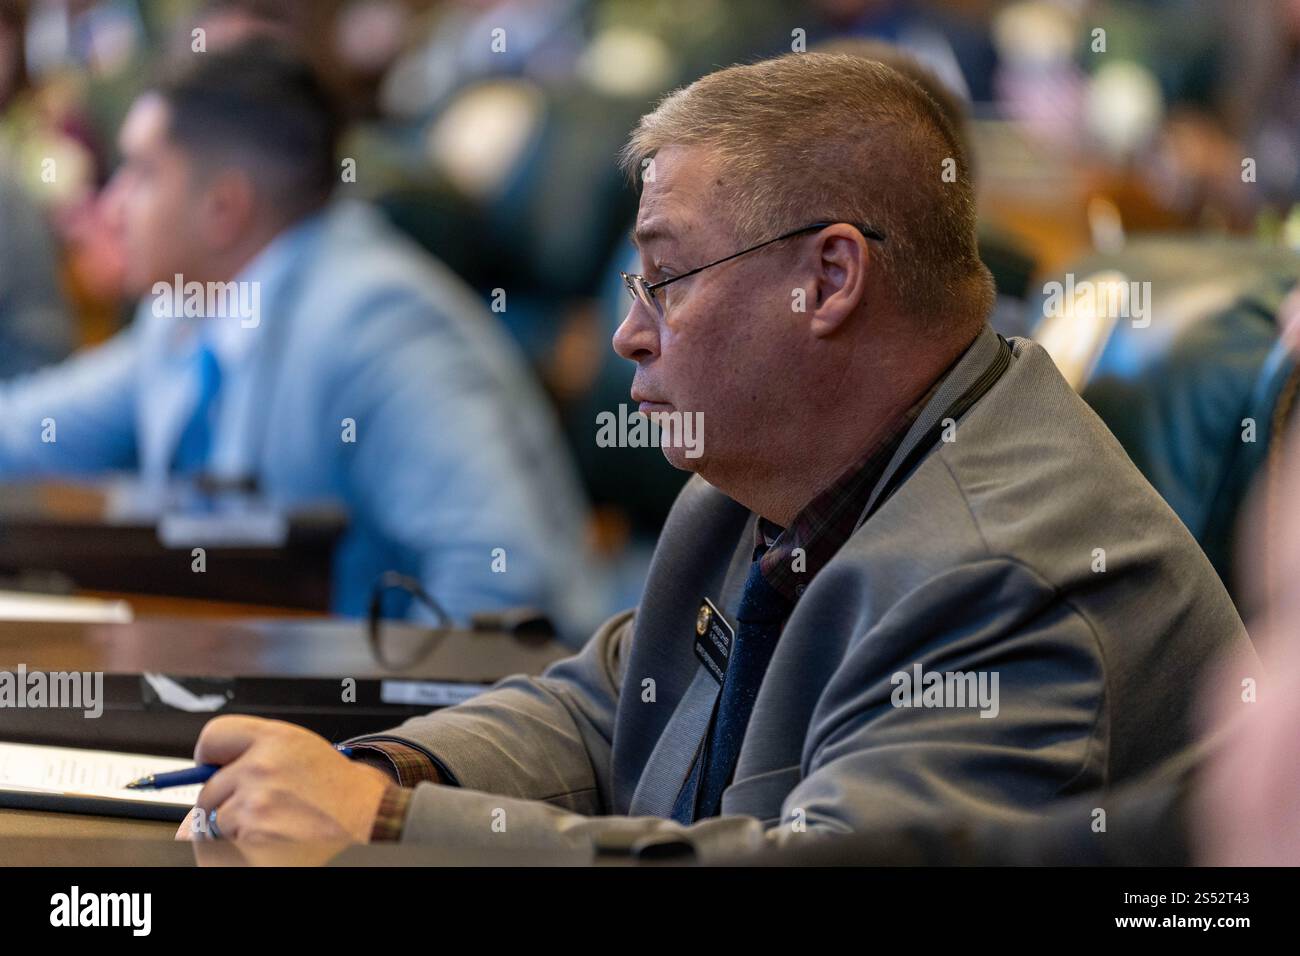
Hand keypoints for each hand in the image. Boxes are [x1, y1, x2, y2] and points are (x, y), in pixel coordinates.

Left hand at [174, 715, 392, 843]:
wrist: (372, 823)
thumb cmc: (343, 793)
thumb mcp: (304, 754)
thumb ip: (259, 756)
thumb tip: (211, 781)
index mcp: (276, 738)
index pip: (214, 736)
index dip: (209, 756)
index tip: (212, 767)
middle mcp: (261, 766)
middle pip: (210, 789)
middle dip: (227, 804)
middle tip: (262, 811)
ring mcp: (255, 804)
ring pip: (214, 822)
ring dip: (234, 831)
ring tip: (275, 827)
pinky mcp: (252, 838)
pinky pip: (221, 848)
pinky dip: (238, 850)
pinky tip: (270, 842)